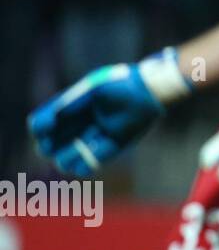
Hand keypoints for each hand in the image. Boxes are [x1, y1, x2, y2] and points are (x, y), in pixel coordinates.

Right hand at [28, 48, 192, 176]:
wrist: (147, 91)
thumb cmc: (119, 86)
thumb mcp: (93, 91)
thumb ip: (73, 104)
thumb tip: (52, 119)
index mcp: (70, 108)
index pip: (42, 122)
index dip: (40, 127)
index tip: (46, 126)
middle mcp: (79, 125)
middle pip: (49, 145)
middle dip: (48, 146)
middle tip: (52, 145)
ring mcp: (93, 137)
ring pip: (67, 159)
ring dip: (67, 156)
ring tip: (74, 149)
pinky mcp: (112, 147)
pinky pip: (91, 163)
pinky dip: (86, 163)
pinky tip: (87, 157)